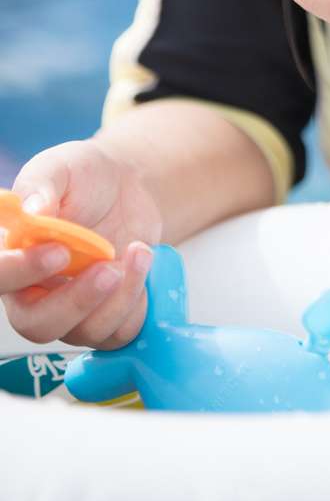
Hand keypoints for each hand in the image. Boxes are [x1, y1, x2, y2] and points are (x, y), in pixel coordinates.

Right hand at [1, 140, 161, 351]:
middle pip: (38, 324)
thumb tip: (32, 209)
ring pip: (85, 332)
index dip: (23, 273)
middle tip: (109, 268)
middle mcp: (37, 290)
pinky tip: (143, 267)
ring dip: (119, 298)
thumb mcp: (63, 167)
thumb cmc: (86, 178)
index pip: (1, 279)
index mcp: (15, 254)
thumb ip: (43, 184)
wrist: (128, 187)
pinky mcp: (106, 315)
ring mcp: (72, 308)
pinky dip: (138, 305)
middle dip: (77, 301)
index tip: (59, 252)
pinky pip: (119, 333)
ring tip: (139, 251)